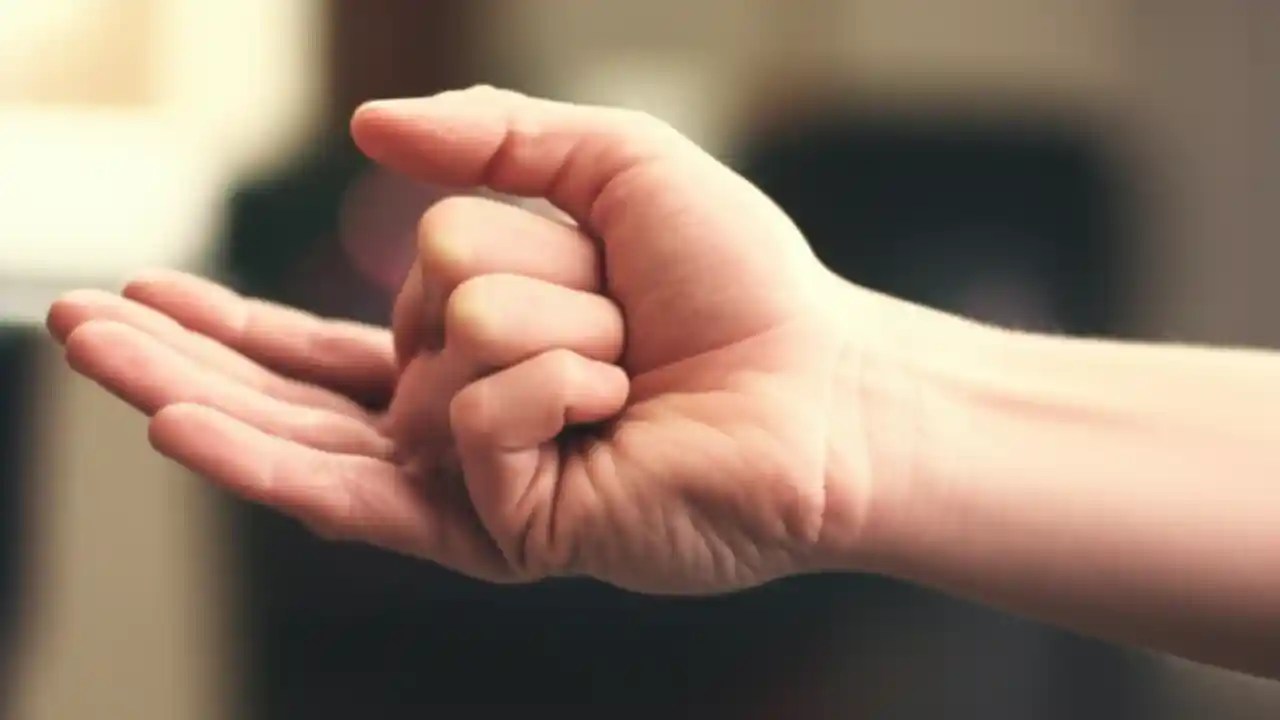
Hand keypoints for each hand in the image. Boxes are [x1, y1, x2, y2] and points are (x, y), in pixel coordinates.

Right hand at [49, 87, 920, 593]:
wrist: (820, 382)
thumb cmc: (732, 280)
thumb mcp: (610, 165)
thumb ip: (493, 136)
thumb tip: (366, 133)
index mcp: (456, 357)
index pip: (307, 350)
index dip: (219, 326)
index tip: (130, 299)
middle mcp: (448, 430)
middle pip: (283, 400)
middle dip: (184, 359)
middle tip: (77, 326)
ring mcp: (476, 487)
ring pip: (413, 373)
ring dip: (539, 312)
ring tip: (618, 339)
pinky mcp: (512, 531)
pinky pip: (482, 410)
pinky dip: (563, 364)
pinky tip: (618, 377)